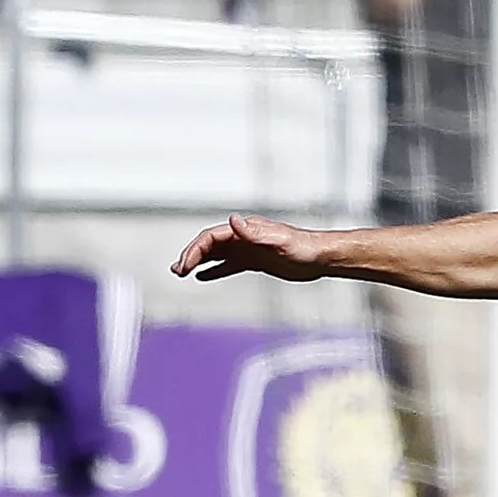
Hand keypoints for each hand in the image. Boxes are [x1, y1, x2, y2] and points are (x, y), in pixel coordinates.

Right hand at [171, 215, 332, 283]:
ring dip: (198, 261)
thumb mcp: (279, 240)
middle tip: (177, 270)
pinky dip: (215, 270)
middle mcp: (244, 237)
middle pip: (210, 244)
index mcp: (245, 230)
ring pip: (216, 254)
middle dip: (191, 255)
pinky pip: (229, 265)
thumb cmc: (303, 247)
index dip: (195, 249)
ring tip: (181, 272)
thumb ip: (255, 232)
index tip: (185, 264)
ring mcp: (249, 249)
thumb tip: (232, 220)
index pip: (211, 237)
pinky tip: (203, 276)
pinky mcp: (255, 261)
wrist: (320, 257)